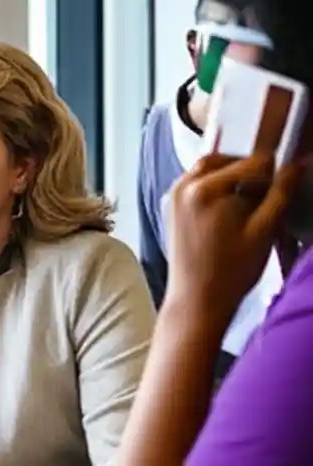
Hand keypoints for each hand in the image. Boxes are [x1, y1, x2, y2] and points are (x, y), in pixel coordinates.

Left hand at [166, 150, 301, 316]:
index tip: (284, 187)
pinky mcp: (170, 208)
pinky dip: (214, 186)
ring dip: (231, 176)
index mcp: (204, 188)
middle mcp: (183, 186)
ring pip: (209, 169)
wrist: (196, 302)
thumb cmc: (232, 270)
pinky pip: (196, 183)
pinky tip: (230, 209)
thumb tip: (298, 162)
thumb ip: (282, 192)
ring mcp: (172, 196)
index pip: (252, 162)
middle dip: (249, 170)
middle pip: (226, 159)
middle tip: (266, 192)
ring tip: (249, 201)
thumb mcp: (265, 230)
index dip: (274, 172)